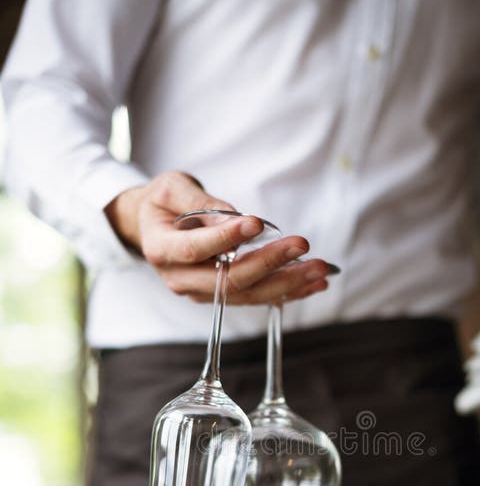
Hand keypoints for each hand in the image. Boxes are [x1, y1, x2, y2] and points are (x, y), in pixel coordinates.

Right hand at [105, 171, 330, 303]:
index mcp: (161, 250)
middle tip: (303, 244)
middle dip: (270, 263)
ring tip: (320, 269)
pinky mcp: (222, 295)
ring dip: (288, 283)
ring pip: (248, 294)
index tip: (257, 223)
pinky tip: (315, 283)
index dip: (225, 239)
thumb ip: (198, 202)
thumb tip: (233, 218)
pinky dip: (288, 291)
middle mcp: (181, 279)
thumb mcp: (171, 188)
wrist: (154, 227)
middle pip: (228, 280)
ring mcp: (202, 292)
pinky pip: (257, 297)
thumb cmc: (163, 203)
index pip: (194, 250)